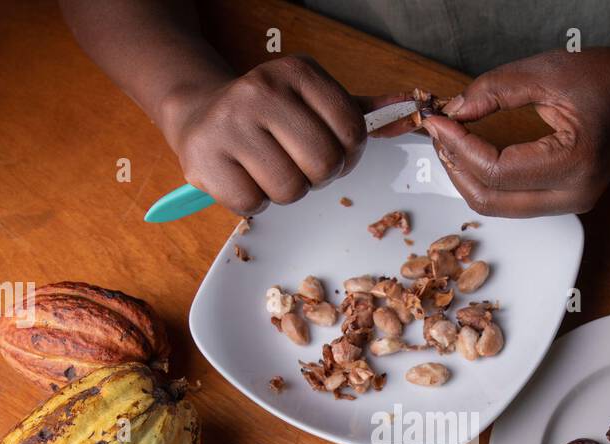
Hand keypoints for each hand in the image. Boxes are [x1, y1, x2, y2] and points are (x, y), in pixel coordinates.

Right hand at [160, 55, 369, 215]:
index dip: (348, 155)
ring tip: (268, 168)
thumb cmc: (268, 114)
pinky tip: (243, 176)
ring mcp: (230, 124)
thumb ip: (358, 109)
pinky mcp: (205, 159)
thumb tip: (410, 109)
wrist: (199, 112)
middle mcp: (262, 91)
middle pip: (323, 164)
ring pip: (290, 189)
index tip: (331, 152)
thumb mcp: (311, 99)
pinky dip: (254, 202)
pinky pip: (254, 204)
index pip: (352, 131)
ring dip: (285, 190)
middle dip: (317, 175)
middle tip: (297, 164)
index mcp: (297, 72)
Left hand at [422, 49, 609, 216]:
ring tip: (452, 141)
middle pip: (492, 201)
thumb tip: (453, 112)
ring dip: (468, 177)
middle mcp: (575, 194)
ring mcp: (571, 203)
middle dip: (456, 167)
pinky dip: (486, 180)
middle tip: (439, 133)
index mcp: (575, 162)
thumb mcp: (547, 71)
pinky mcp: (566, 200)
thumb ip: (495, 90)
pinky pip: (513, 201)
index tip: (439, 120)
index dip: (459, 146)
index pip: (497, 171)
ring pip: (499, 207)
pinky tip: (473, 154)